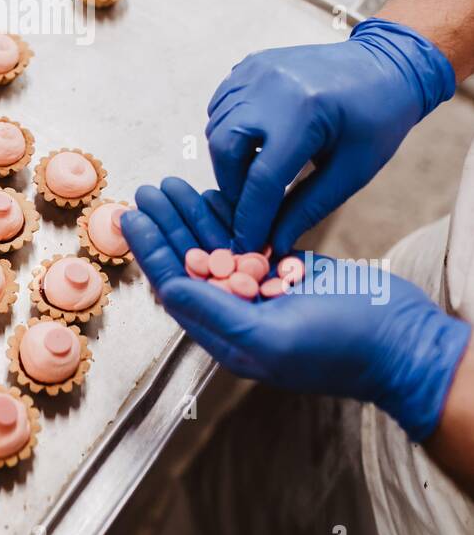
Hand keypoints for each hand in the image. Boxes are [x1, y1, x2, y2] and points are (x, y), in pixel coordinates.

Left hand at [121, 178, 469, 442]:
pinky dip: (228, 216)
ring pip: (217, 247)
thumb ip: (217, 314)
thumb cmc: (342, 349)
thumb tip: (169, 288)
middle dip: (167, 225)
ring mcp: (263, 291)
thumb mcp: (272, 338)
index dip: (152, 252)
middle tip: (146, 190)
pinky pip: (247, 239)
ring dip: (192, 216)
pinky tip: (209, 195)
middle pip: (191, 261)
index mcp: (228, 336)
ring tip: (170, 185)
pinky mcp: (287, 271)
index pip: (177, 287)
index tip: (131, 218)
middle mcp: (239, 313)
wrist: (403, 341)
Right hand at [205, 17, 454, 253]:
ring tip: (256, 175)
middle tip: (251, 207)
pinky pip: (222, 105)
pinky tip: (255, 142)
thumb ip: (309, 207)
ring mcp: (257, 70)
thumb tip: (275, 242)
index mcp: (305, 114)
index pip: (261, 178)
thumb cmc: (378, 120)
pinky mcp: (251, 64)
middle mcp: (272, 87)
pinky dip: (228, 130)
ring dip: (228, 160)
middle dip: (232, 187)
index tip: (246, 245)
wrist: (385, 65)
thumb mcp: (352, 171)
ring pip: (216, 127)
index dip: (250, 218)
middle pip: (225, 149)